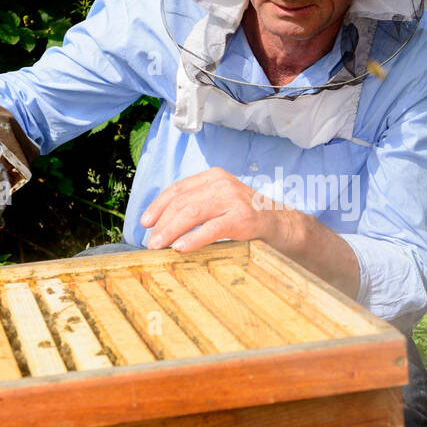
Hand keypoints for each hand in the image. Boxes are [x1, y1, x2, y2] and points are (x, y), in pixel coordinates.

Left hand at [140, 166, 271, 251]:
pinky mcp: (242, 219)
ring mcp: (233, 200)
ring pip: (191, 213)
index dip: (158, 206)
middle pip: (182, 201)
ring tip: (158, 246)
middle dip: (162, 223)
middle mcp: (222, 184)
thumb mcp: (221, 202)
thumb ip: (198, 205)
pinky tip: (180, 248)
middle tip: (151, 242)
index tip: (145, 222)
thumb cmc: (246, 217)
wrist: (281, 225)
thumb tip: (163, 225)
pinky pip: (210, 229)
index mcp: (214, 177)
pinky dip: (192, 239)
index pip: (178, 189)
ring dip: (170, 231)